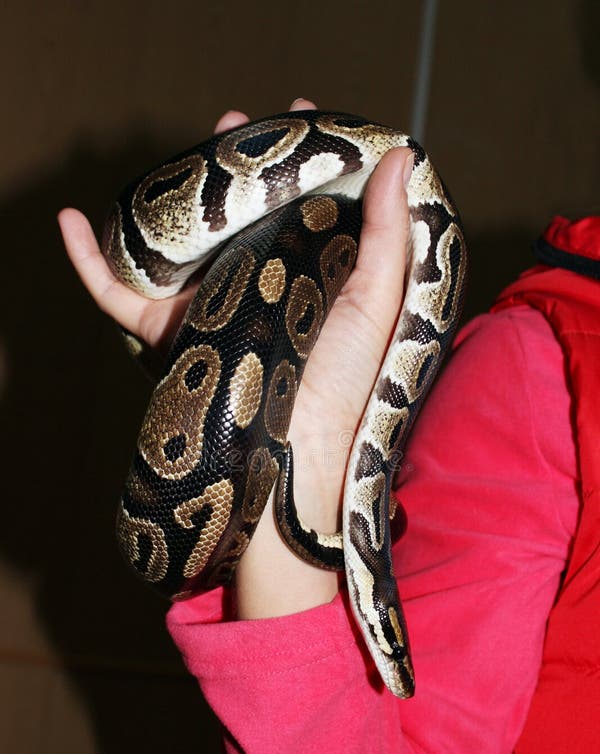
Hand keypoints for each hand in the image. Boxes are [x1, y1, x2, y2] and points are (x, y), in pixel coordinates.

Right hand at [58, 99, 411, 617]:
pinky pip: (119, 295)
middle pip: (242, 215)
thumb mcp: (374, 305)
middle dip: (238, 167)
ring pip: (185, 243)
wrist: (292, 463)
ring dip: (180, 197)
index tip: (304, 117)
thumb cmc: (342, 388)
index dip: (304, 160)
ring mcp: (210, 311)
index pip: (304, 206)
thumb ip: (388, 234)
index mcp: (309, 281)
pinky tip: (72, 224)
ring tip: (188, 150)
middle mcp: (258, 290)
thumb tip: (403, 157)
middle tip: (234, 122)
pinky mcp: (170, 337)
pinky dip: (89, 263)